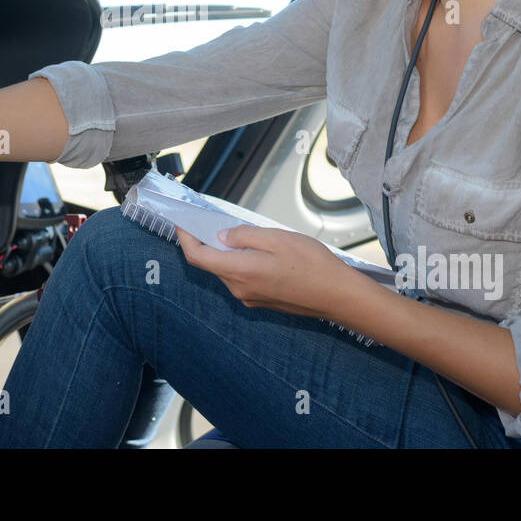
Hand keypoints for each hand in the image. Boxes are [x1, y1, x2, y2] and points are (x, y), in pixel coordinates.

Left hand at [174, 224, 354, 319]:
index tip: (182, 222)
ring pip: (227, 271)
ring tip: (237, 233)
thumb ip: (244, 236)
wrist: (338, 296)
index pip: (198, 257)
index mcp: (239, 272)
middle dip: (206, 242)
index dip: (185, 238)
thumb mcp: (276, 238)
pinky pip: (241, 279)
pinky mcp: (262, 301)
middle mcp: (240, 289)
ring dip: (225, 253)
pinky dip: (239, 263)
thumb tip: (222, 237)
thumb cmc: (312, 265)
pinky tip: (254, 251)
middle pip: (211, 264)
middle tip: (210, 220)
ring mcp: (251, 298)